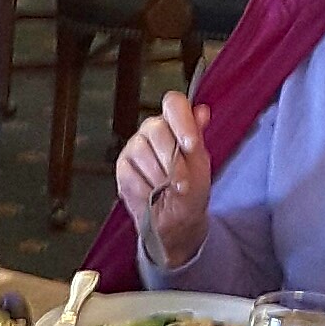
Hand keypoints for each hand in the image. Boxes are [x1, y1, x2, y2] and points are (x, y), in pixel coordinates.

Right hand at [113, 92, 213, 266]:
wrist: (177, 221)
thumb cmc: (191, 190)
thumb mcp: (200, 164)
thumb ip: (197, 136)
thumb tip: (202, 111)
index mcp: (175, 124)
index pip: (173, 103)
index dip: (181, 121)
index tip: (191, 145)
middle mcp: (153, 130)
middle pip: (156, 129)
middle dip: (172, 160)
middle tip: (182, 183)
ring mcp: (135, 147)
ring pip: (141, 151)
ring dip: (160, 177)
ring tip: (169, 191)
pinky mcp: (122, 166)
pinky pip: (130, 172)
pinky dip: (145, 188)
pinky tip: (154, 195)